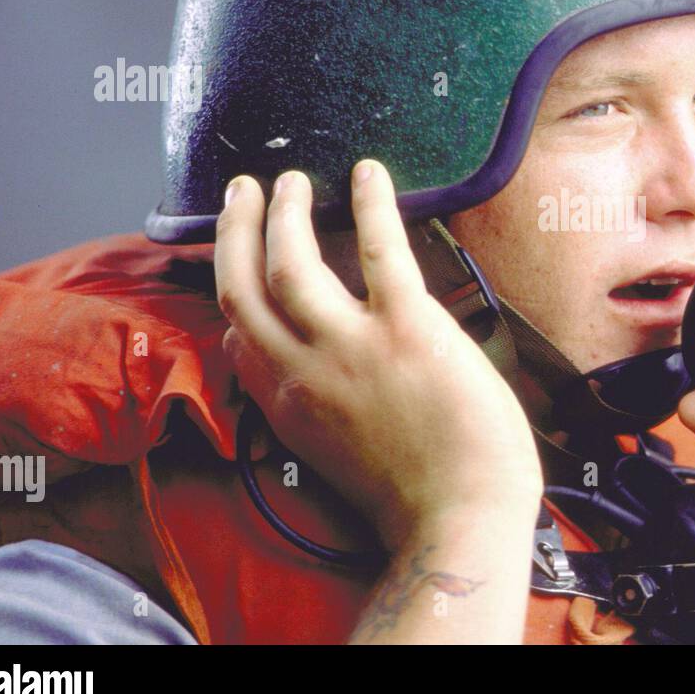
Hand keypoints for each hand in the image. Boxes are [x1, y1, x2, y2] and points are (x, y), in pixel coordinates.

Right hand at [214, 160, 543, 551]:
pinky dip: (370, 205)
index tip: (240, 265)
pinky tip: (369, 173)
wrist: (460, 520)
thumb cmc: (417, 496)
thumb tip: (324, 373)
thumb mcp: (339, 457)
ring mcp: (349, 346)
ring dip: (283, 212)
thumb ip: (320, 410)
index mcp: (288, 408)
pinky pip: (379, 249)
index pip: (240, 337)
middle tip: (244, 192)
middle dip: (234, 232)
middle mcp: (302, 371)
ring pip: (288, 260)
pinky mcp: (406, 327)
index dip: (235, 293)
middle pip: (241, 286)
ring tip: (290, 181)